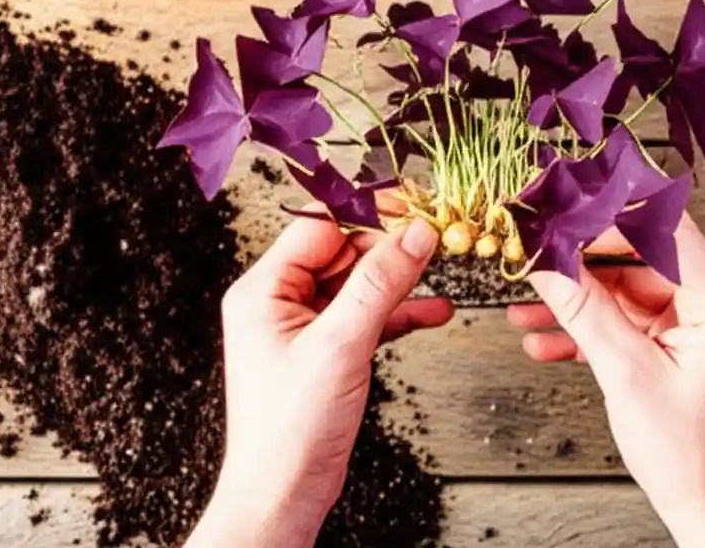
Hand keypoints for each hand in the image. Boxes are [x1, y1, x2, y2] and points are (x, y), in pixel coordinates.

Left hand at [188, 217, 449, 547]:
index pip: (319, 229)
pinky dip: (399, 314)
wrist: (283, 496)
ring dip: (400, 282)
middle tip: (435, 240)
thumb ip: (380, 284)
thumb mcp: (340, 344)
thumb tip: (414, 234)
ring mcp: (303, 329)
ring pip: (359, 286)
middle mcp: (278, 303)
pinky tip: (434, 311)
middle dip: (389, 249)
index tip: (411, 208)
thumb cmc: (289, 430)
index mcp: (263, 290)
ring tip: (441, 270)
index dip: (366, 217)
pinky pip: (366, 319)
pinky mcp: (326, 354)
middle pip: (342, 253)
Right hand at [508, 215, 704, 546]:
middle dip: (581, 258)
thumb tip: (547, 263)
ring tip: (528, 302)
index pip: (664, 227)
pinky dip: (593, 326)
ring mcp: (703, 324)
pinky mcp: (685, 344)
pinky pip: (632, 319)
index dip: (608, 216)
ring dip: (577, 297)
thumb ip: (584, 310)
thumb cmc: (692, 456)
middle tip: (535, 254)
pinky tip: (547, 337)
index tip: (561, 216)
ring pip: (628, 288)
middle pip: (641, 254)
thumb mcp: (626, 376)